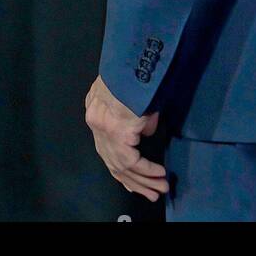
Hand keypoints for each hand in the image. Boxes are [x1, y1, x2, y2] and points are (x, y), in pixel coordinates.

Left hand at [85, 75, 166, 201]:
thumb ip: (132, 117)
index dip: (120, 167)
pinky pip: (132, 160)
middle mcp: (95, 122)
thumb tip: (142, 132)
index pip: (104, 147)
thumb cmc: (133, 74)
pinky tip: (160, 174)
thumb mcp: (129, 94)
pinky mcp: (118, 132)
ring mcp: (105, 129)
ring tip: (160, 188)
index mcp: (94, 110)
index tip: (133, 182)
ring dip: (144, 180)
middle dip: (134, 180)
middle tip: (152, 193)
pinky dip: (147, 170)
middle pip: (112, 161)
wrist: (133, 62)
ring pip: (122, 165)